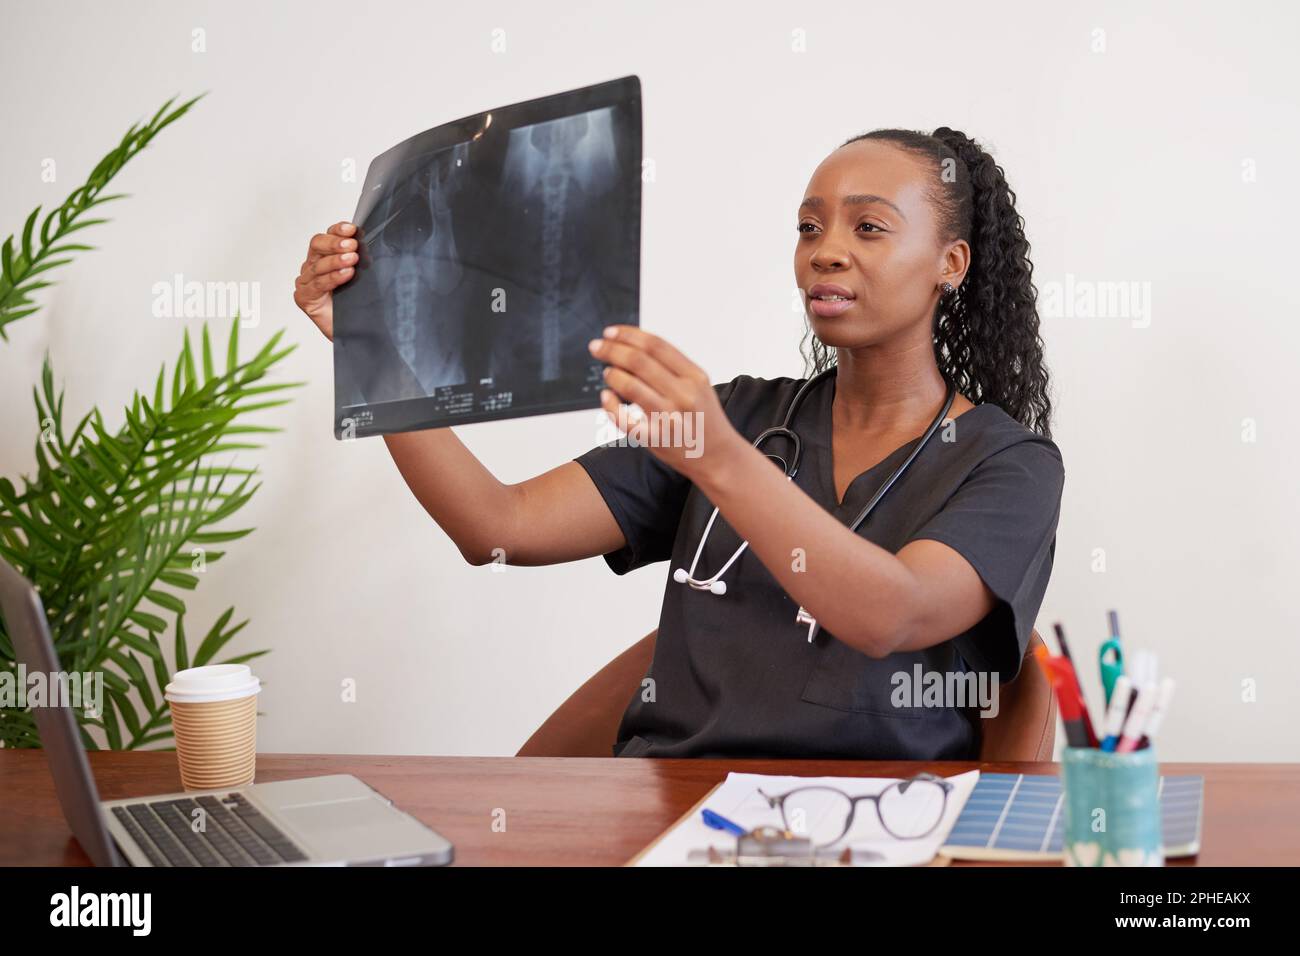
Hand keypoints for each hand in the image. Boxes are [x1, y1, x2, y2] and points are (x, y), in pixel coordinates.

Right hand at [292, 221, 358, 340]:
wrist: (359, 334)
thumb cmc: (360, 305)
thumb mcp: (365, 277)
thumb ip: (362, 259)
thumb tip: (370, 243)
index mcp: (326, 257)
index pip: (328, 236)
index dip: (338, 230)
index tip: (352, 229)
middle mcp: (313, 266)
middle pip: (317, 245)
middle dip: (335, 243)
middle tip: (351, 245)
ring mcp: (306, 282)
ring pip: (317, 265)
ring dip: (335, 261)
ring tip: (352, 260)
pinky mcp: (304, 298)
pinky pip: (317, 284)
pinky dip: (331, 278)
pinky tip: (346, 274)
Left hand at [589, 325, 744, 482]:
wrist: (718, 456)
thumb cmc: (705, 420)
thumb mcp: (699, 385)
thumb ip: (673, 367)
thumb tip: (635, 347)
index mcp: (694, 376)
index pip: (655, 346)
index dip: (628, 335)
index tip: (611, 332)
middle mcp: (683, 394)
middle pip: (639, 361)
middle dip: (611, 349)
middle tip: (597, 346)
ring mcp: (669, 417)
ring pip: (630, 385)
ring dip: (612, 374)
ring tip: (607, 371)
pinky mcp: (655, 438)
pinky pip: (624, 419)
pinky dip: (610, 405)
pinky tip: (606, 397)